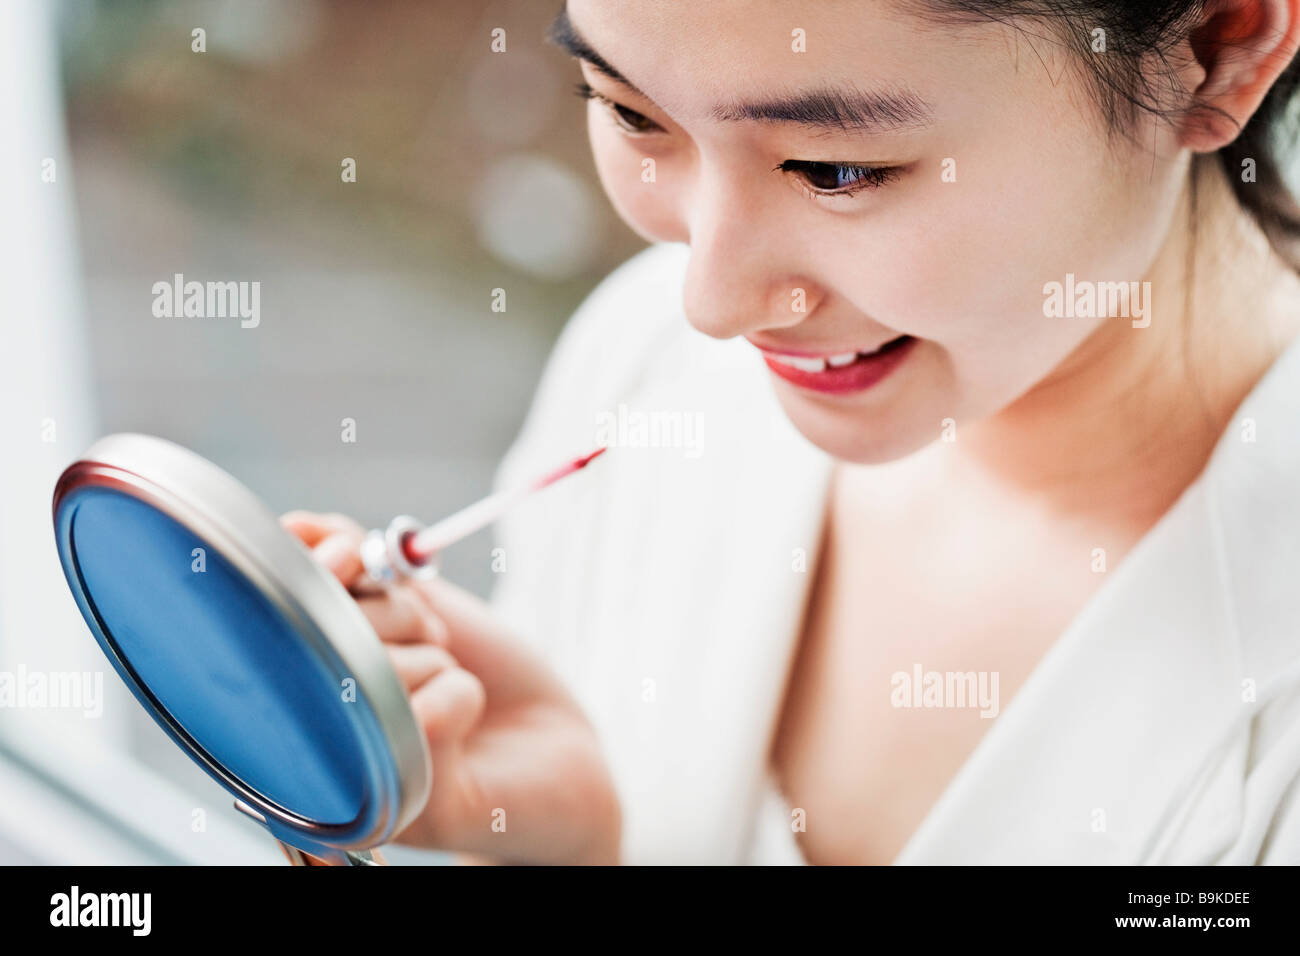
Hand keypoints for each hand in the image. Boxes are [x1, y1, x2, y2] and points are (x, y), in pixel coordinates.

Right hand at [280, 510, 620, 864]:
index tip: (347, 555)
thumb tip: (301, 528)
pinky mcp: (405, 810)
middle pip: (322, 639)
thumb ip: (359, 568)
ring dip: (433, 660)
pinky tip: (464, 724)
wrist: (554, 747)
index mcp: (306, 683)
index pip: (276, 615)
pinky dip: (459, 696)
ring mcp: (354, 778)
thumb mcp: (418, 604)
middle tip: (430, 636)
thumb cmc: (482, 674)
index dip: (312, 572)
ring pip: (375, 673)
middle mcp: (314, 736)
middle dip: (393, 612)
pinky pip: (426, 711)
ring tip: (447, 686)